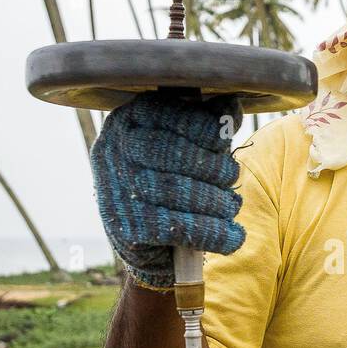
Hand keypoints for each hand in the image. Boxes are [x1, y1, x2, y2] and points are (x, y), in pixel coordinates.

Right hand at [90, 90, 245, 287]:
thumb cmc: (173, 181)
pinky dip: (214, 233)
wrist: (147, 243)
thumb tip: (231, 104)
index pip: (167, 115)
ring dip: (217, 201)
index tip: (222, 138)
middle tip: (231, 175)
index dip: (203, 126)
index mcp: (126, 121)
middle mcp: (113, 153)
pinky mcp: (126, 229)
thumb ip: (207, 124)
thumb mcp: (187, 145)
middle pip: (172, 153)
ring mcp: (115, 192)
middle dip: (213, 166)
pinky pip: (179, 228)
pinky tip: (233, 236)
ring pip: (177, 191)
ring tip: (231, 205)